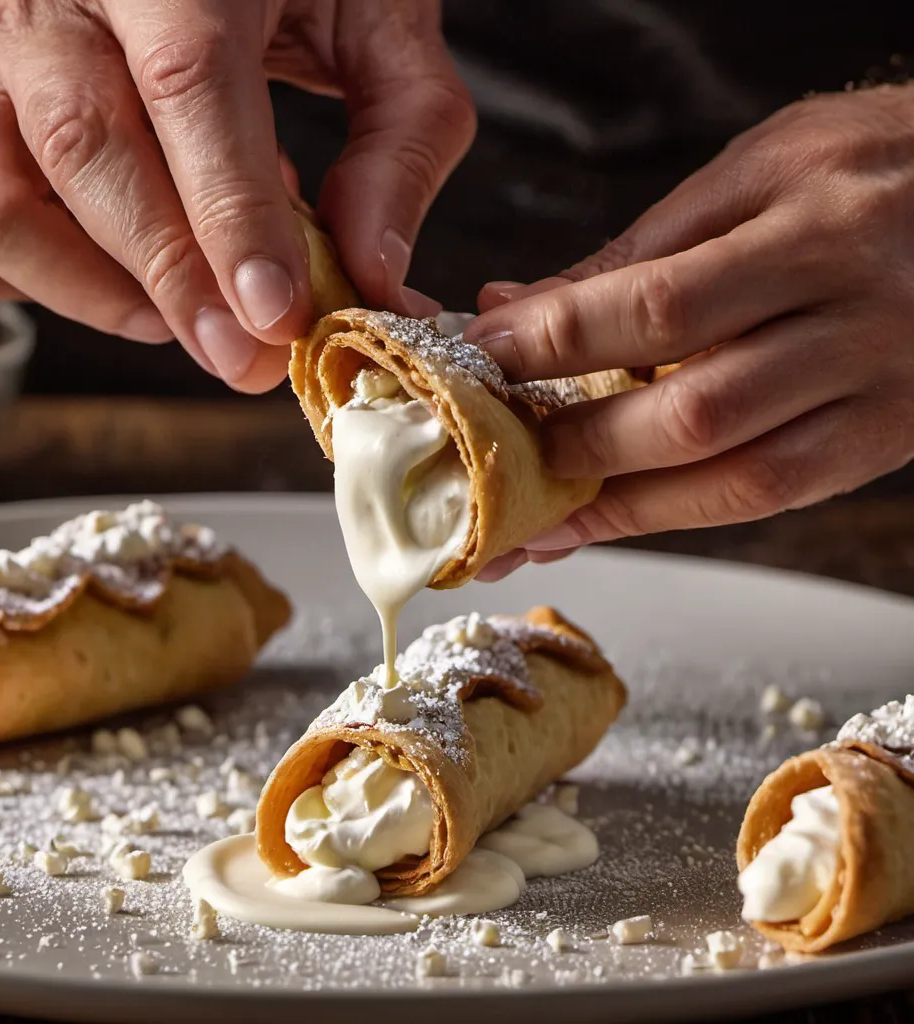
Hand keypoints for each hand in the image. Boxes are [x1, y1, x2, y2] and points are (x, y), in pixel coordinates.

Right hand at [0, 0, 473, 391]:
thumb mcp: (371, 25)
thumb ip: (399, 137)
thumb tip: (374, 273)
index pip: (188, 82)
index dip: (232, 213)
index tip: (275, 315)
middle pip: (86, 148)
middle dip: (174, 279)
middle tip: (245, 361)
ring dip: (94, 292)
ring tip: (178, 314)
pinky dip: (25, 289)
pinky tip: (106, 277)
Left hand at [466, 86, 913, 579]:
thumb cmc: (875, 170)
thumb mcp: (760, 172)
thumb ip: (640, 250)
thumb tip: (520, 306)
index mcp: (817, 230)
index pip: (662, 303)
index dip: (560, 339)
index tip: (486, 353)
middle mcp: (855, 321)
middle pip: (693, 409)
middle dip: (580, 439)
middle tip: (501, 444)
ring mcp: (876, 391)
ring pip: (733, 475)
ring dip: (619, 504)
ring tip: (539, 515)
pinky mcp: (880, 441)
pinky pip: (768, 496)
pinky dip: (675, 514)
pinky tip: (610, 515)